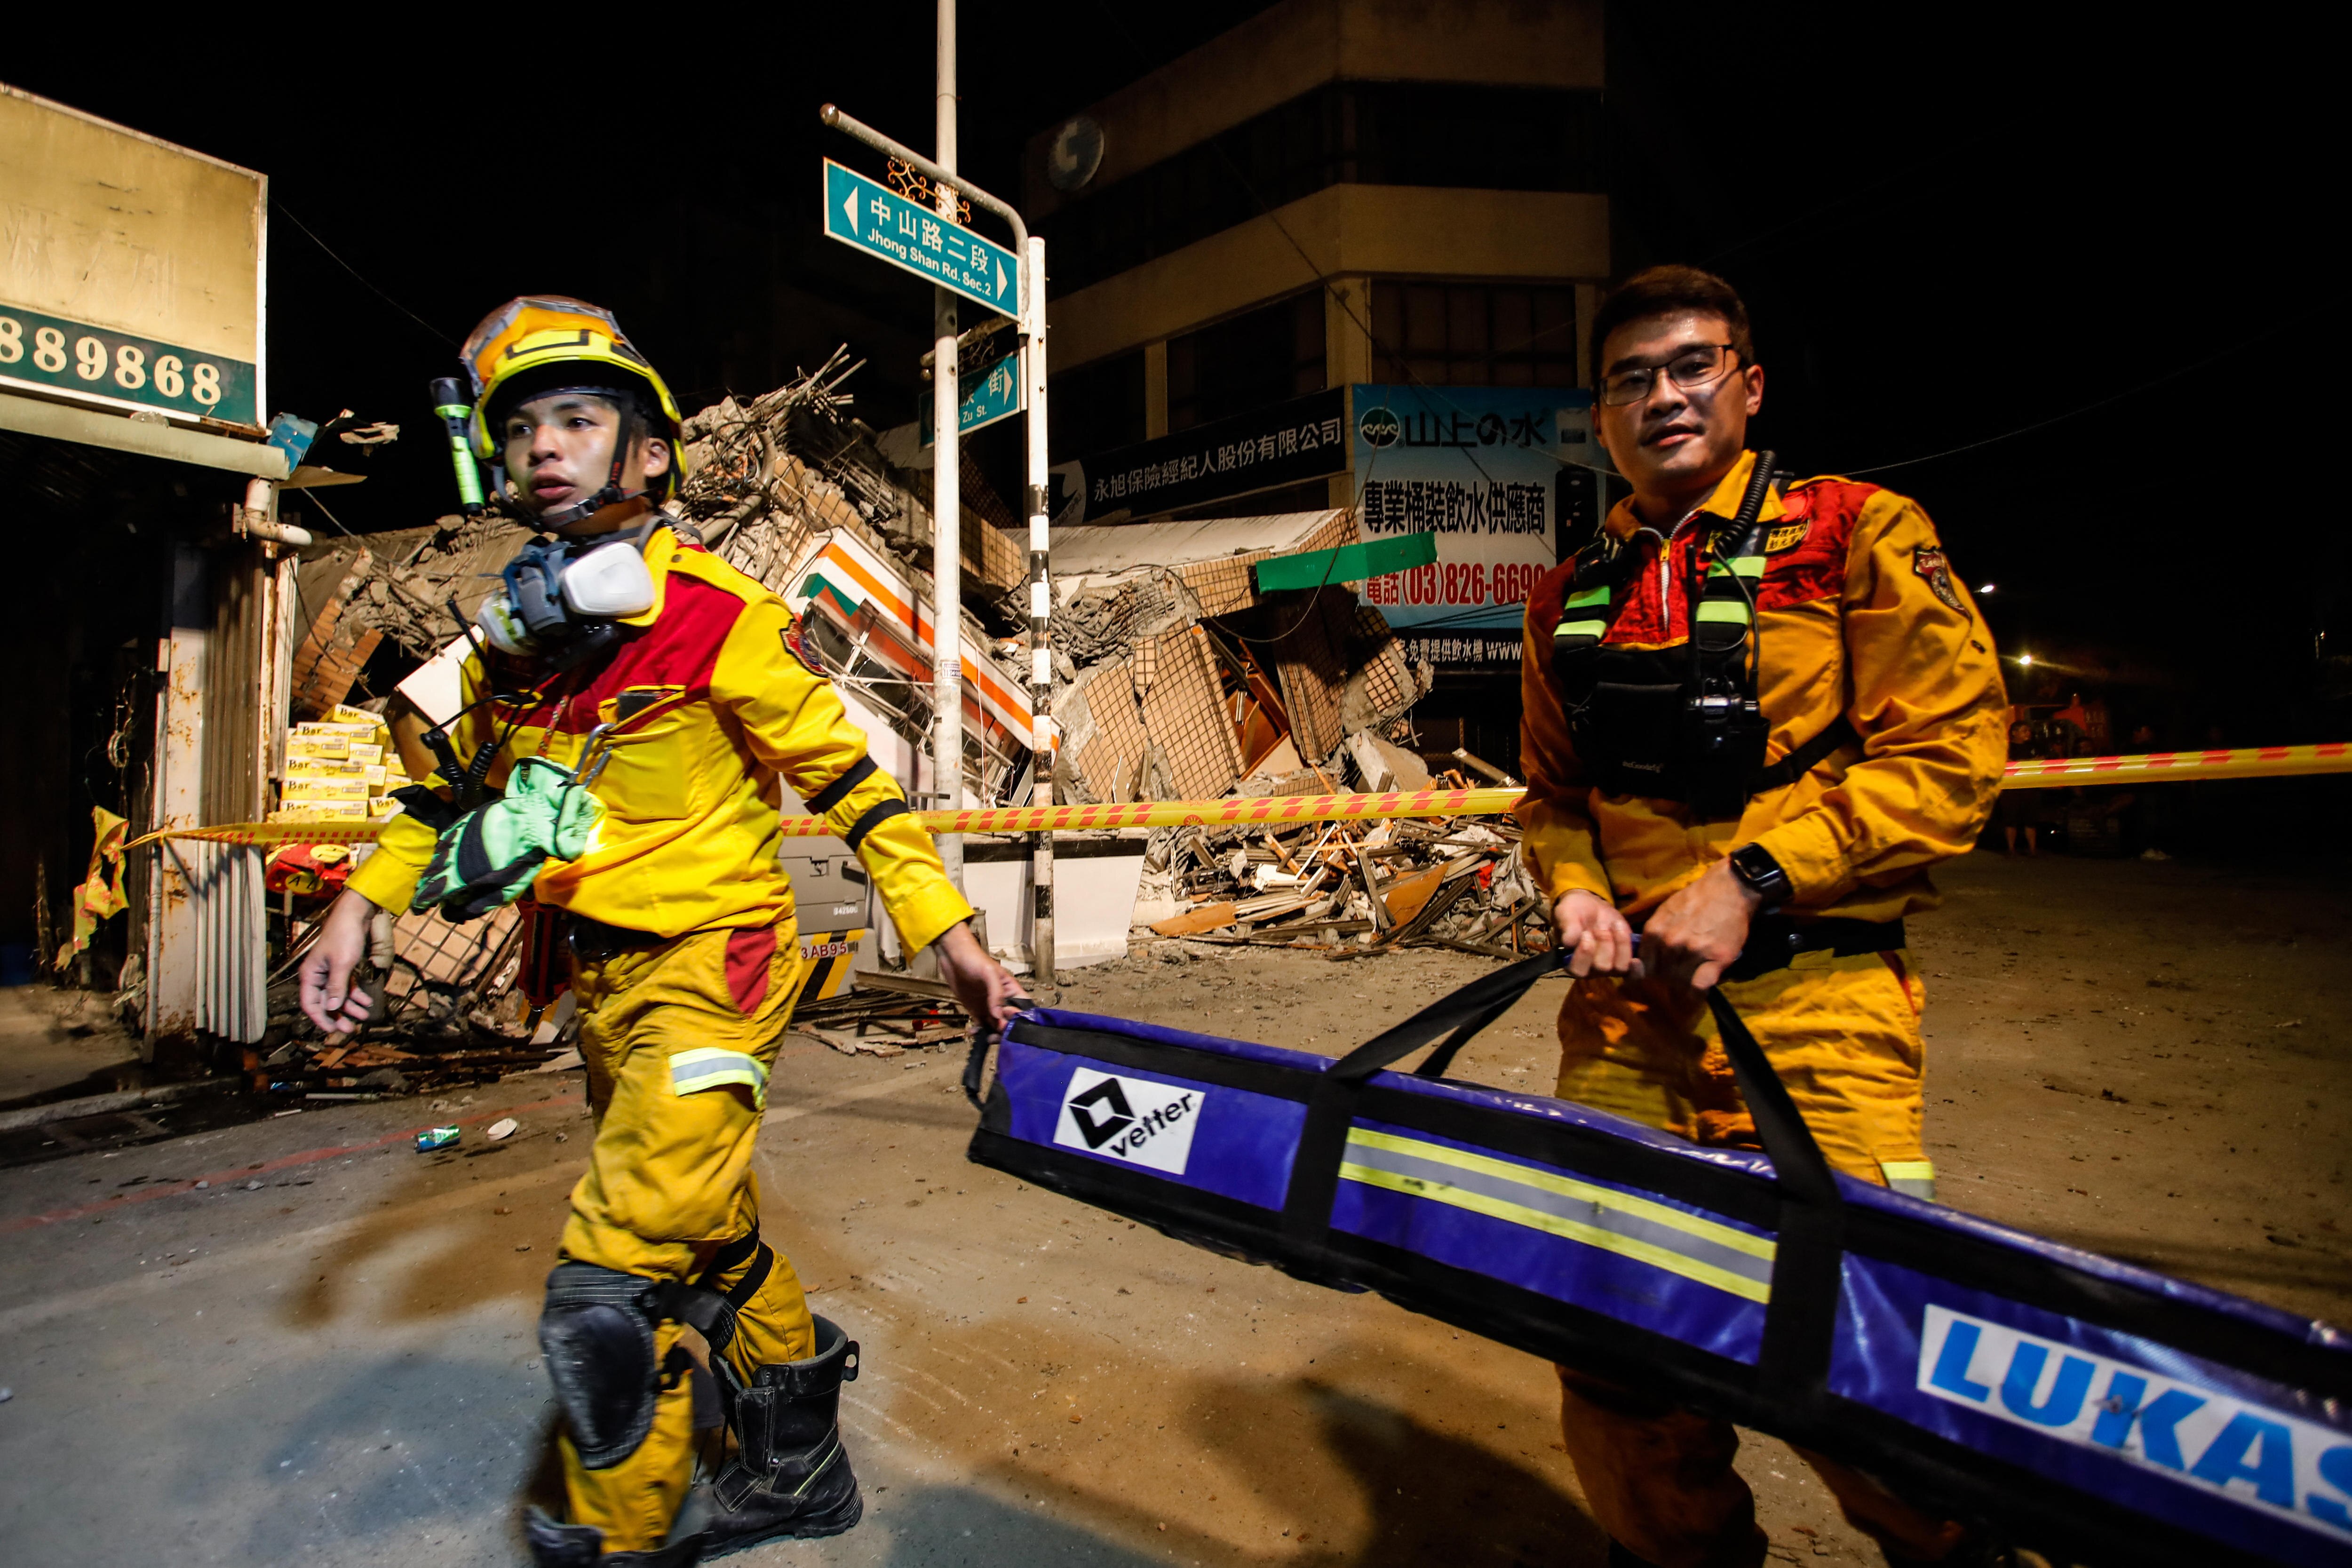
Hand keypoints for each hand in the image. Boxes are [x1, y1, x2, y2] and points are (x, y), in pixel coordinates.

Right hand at [299, 889, 379, 1033]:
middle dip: (338, 1015)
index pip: (309, 1003)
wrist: (357, 914)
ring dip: (350, 1006)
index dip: (320, 1018)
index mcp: (310, 974)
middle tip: (350, 1028)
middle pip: (325, 1002)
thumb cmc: (345, 935)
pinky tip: (367, 1001)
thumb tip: (332, 1007)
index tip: (332, 1029)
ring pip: (338, 995)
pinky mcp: (343, 967)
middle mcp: (318, 974)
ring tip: (363, 1015)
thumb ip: (337, 986)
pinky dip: (356, 994)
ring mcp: (330, 971)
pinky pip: (347, 986)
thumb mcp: (342, 963)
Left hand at [933, 920, 1026, 1031]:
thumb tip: (998, 1015)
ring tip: (988, 1038)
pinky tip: (975, 1033)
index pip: (1023, 1008)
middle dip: (1007, 1030)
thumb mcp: (989, 972)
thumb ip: (996, 993)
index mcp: (1011, 990)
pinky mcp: (976, 1011)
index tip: (1011, 1022)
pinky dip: (980, 1032)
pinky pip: (982, 1026)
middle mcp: (1002, 1001)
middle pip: (1011, 1021)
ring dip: (995, 1035)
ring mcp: (989, 1007)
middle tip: (998, 1033)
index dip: (1021, 1018)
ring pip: (997, 1026)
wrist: (952, 957)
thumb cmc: (974, 959)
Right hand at [1553, 890, 1639, 978]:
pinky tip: (1635, 953)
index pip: (1579, 970)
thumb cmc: (1575, 912)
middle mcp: (1591, 969)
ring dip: (1621, 944)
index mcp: (1572, 962)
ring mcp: (1611, 967)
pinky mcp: (1627, 959)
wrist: (1592, 907)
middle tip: (1600, 925)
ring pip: (1621, 967)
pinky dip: (1637, 963)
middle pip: (1603, 968)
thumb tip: (1569, 941)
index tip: (1586, 934)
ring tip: (1615, 925)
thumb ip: (1567, 926)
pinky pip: (1635, 970)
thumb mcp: (1567, 913)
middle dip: (1604, 943)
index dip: (1585, 954)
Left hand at [1640, 860, 1761, 992]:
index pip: (1643, 968)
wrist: (1728, 889)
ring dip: (1687, 981)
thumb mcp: (1665, 912)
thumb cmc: (1696, 900)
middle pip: (1663, 976)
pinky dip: (1698, 993)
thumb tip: (1643, 961)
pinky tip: (1699, 992)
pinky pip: (1699, 986)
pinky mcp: (1715, 958)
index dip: (1651, 974)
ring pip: (1681, 982)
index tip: (1660, 975)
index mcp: (1654, 932)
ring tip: (1696, 970)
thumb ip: (1654, 936)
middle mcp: (1669, 943)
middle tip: (1685, 969)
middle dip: (1672, 977)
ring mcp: (1692, 951)